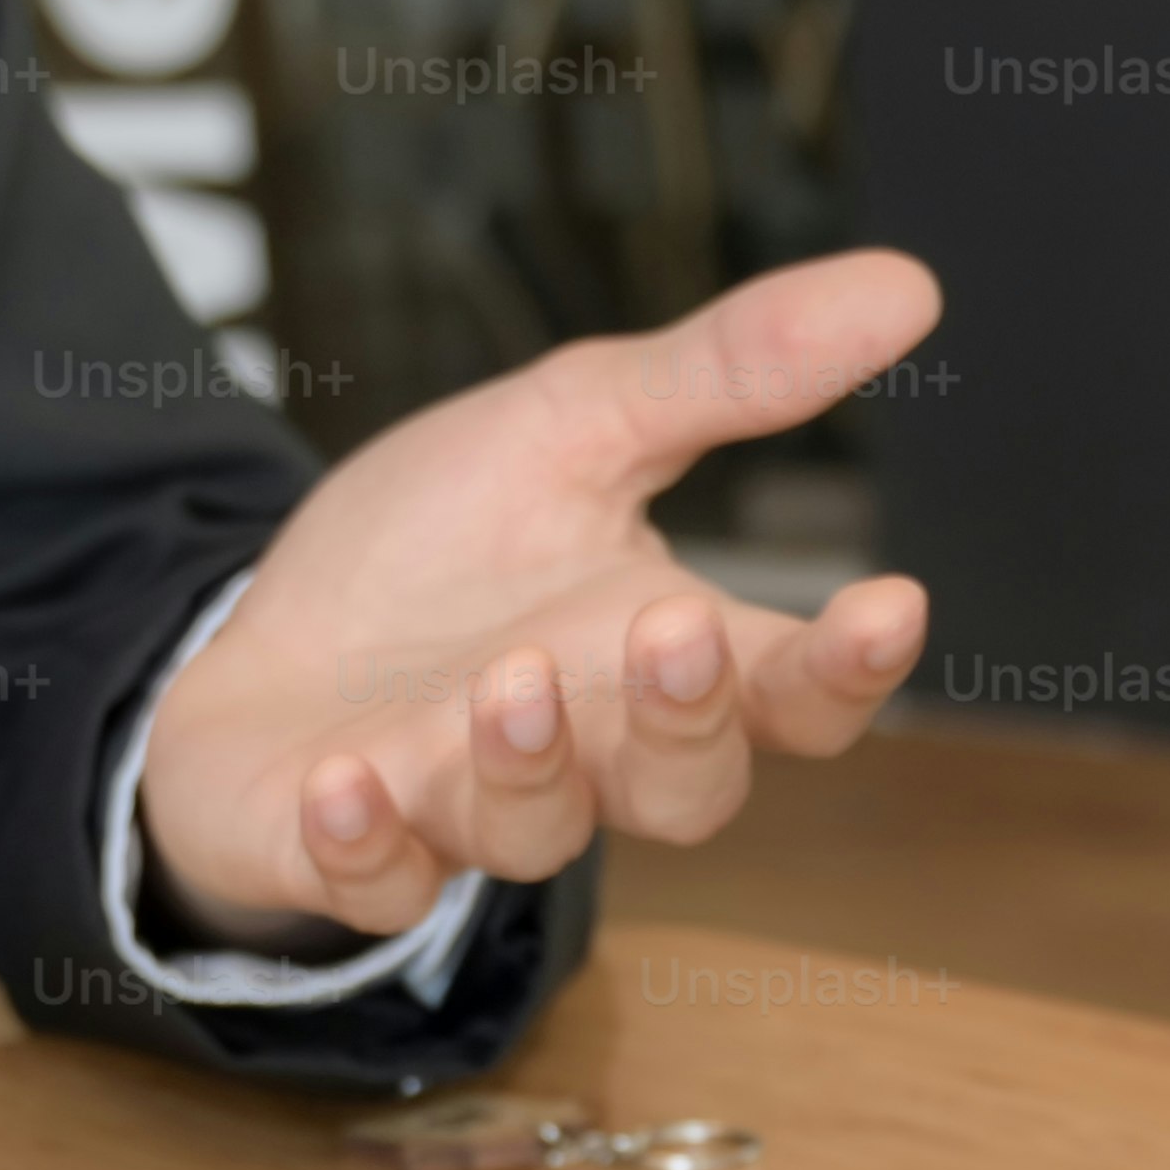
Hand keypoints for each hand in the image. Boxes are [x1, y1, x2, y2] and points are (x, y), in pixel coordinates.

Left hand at [129, 249, 941, 948]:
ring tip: (506, 682)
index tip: (893, 602)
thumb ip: (727, 374)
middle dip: (689, 722)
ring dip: (529, 767)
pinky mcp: (353, 851)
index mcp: (655, 656)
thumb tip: (907, 288)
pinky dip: (365, 843)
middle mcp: (585, 752)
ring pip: (539, 835)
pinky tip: (341, 779)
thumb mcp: (575, 423)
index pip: (792, 691)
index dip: (849, 666)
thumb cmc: (439, 549)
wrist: (262, 632)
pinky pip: (376, 882)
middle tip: (677, 628)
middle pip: (690, 791)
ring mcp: (468, 809)